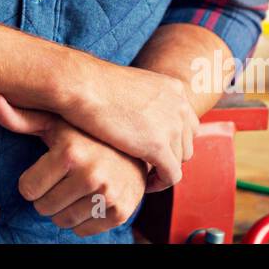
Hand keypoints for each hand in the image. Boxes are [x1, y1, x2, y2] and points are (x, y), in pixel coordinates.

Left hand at [0, 95, 148, 237]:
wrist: (134, 145)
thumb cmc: (85, 133)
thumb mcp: (54, 122)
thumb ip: (21, 118)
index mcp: (69, 152)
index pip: (27, 190)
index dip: (32, 181)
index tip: (45, 170)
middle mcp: (91, 174)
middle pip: (44, 208)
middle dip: (47, 196)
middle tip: (60, 180)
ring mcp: (108, 195)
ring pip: (63, 221)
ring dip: (63, 209)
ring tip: (74, 188)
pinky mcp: (122, 212)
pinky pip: (84, 231)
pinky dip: (82, 220)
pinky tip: (90, 198)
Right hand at [59, 65, 199, 192]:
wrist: (81, 86)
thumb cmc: (93, 84)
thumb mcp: (130, 86)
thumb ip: (145, 101)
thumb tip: (142, 117)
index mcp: (173, 88)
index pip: (187, 123)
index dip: (172, 139)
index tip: (152, 148)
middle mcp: (178, 105)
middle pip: (186, 142)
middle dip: (170, 155)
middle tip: (148, 164)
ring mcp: (171, 125)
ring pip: (179, 161)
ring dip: (163, 170)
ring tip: (143, 175)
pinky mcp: (158, 146)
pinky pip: (171, 175)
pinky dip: (160, 183)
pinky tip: (144, 184)